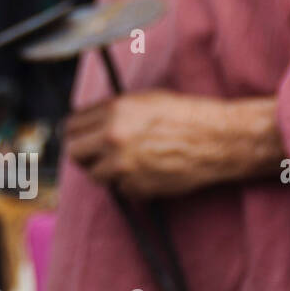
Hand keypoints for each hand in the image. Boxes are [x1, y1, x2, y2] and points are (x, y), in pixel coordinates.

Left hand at [63, 89, 281, 197]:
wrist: (217, 139)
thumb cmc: (185, 116)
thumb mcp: (143, 101)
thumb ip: (111, 112)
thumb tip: (87, 124)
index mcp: (113, 111)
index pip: (71, 126)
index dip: (77, 132)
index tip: (83, 138)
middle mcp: (113, 137)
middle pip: (74, 152)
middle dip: (85, 154)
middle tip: (98, 155)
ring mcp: (123, 164)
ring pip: (94, 175)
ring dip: (106, 172)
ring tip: (127, 164)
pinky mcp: (137, 186)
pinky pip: (120, 189)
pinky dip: (129, 185)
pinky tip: (147, 173)